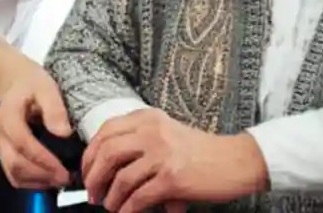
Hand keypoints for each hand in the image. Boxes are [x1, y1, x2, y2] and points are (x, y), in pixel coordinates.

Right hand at [0, 63, 72, 189]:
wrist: (16, 83)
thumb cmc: (33, 84)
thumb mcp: (47, 88)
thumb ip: (54, 109)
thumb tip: (64, 133)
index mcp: (8, 116)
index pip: (23, 143)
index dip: (42, 160)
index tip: (63, 170)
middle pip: (15, 163)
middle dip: (42, 175)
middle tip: (66, 179)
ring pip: (13, 173)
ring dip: (37, 182)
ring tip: (60, 181)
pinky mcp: (3, 152)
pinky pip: (13, 174)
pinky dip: (30, 182)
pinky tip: (48, 180)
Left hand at [82, 108, 267, 212]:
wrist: (235, 161)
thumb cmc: (201, 151)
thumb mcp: (167, 133)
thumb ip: (139, 141)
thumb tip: (103, 165)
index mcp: (149, 118)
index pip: (106, 131)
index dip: (90, 155)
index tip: (87, 171)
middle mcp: (153, 132)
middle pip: (107, 153)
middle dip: (93, 178)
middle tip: (93, 193)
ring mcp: (163, 154)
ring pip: (120, 178)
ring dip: (110, 198)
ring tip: (111, 206)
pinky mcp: (172, 178)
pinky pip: (138, 198)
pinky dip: (128, 209)